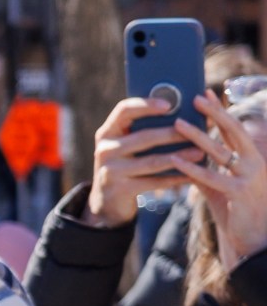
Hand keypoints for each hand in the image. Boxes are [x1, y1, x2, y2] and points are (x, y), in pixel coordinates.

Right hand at [83, 96, 201, 226]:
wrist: (108, 201)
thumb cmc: (127, 164)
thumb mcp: (128, 145)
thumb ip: (147, 128)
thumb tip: (191, 110)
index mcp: (107, 132)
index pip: (124, 110)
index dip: (147, 105)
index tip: (170, 104)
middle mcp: (104, 150)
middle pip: (143, 137)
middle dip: (173, 133)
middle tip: (198, 130)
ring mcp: (110, 171)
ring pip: (151, 161)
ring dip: (179, 156)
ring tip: (201, 152)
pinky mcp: (119, 190)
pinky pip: (153, 182)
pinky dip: (174, 178)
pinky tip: (192, 174)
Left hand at [168, 93, 266, 268]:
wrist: (251, 243)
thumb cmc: (236, 214)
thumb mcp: (220, 189)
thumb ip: (206, 173)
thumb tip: (186, 157)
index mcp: (253, 159)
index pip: (235, 129)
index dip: (221, 110)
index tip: (206, 93)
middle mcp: (255, 164)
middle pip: (233, 132)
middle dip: (215, 112)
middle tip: (196, 96)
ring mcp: (249, 178)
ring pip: (221, 152)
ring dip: (198, 136)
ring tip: (177, 123)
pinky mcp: (238, 195)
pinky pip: (212, 178)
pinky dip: (193, 168)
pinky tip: (176, 160)